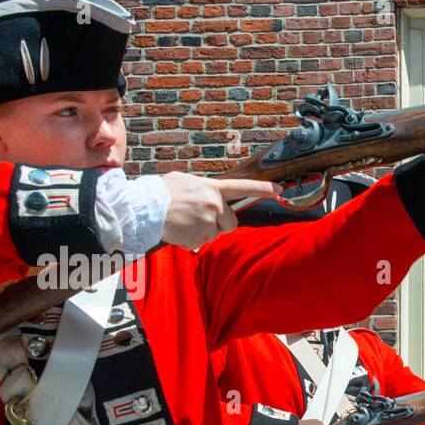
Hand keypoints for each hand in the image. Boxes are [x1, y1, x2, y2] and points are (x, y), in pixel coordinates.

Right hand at [160, 173, 280, 249]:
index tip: (280, 190)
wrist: (145, 207)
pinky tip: (179, 229)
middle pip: (231, 222)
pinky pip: (201, 242)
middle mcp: (214, 204)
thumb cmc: (162, 192)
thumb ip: (203, 190)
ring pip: (215, 233)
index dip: (262, 189)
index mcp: (212, 188)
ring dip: (203, 231)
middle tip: (198, 217)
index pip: (242, 187)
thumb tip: (209, 197)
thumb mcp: (186, 182)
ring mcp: (209, 221)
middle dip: (220, 223)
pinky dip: (192, 239)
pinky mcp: (200, 236)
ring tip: (183, 220)